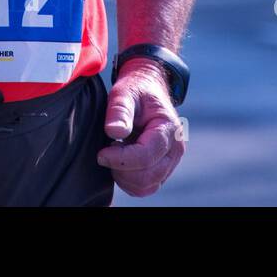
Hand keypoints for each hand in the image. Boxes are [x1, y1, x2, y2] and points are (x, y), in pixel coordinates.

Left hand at [97, 59, 185, 197]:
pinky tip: (119, 162)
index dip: (120, 159)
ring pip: (147, 186)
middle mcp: (175, 148)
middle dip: (121, 169)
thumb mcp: (124, 93)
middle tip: (105, 152)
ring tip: (113, 154)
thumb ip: (119, 110)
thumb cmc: (135, 90)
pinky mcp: (162, 169)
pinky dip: (129, 181)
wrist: (146, 89)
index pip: (146, 156)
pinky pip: (146, 187)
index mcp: (168, 128)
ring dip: (124, 177)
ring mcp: (170, 161)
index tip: (101, 152)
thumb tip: (114, 132)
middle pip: (147, 176)